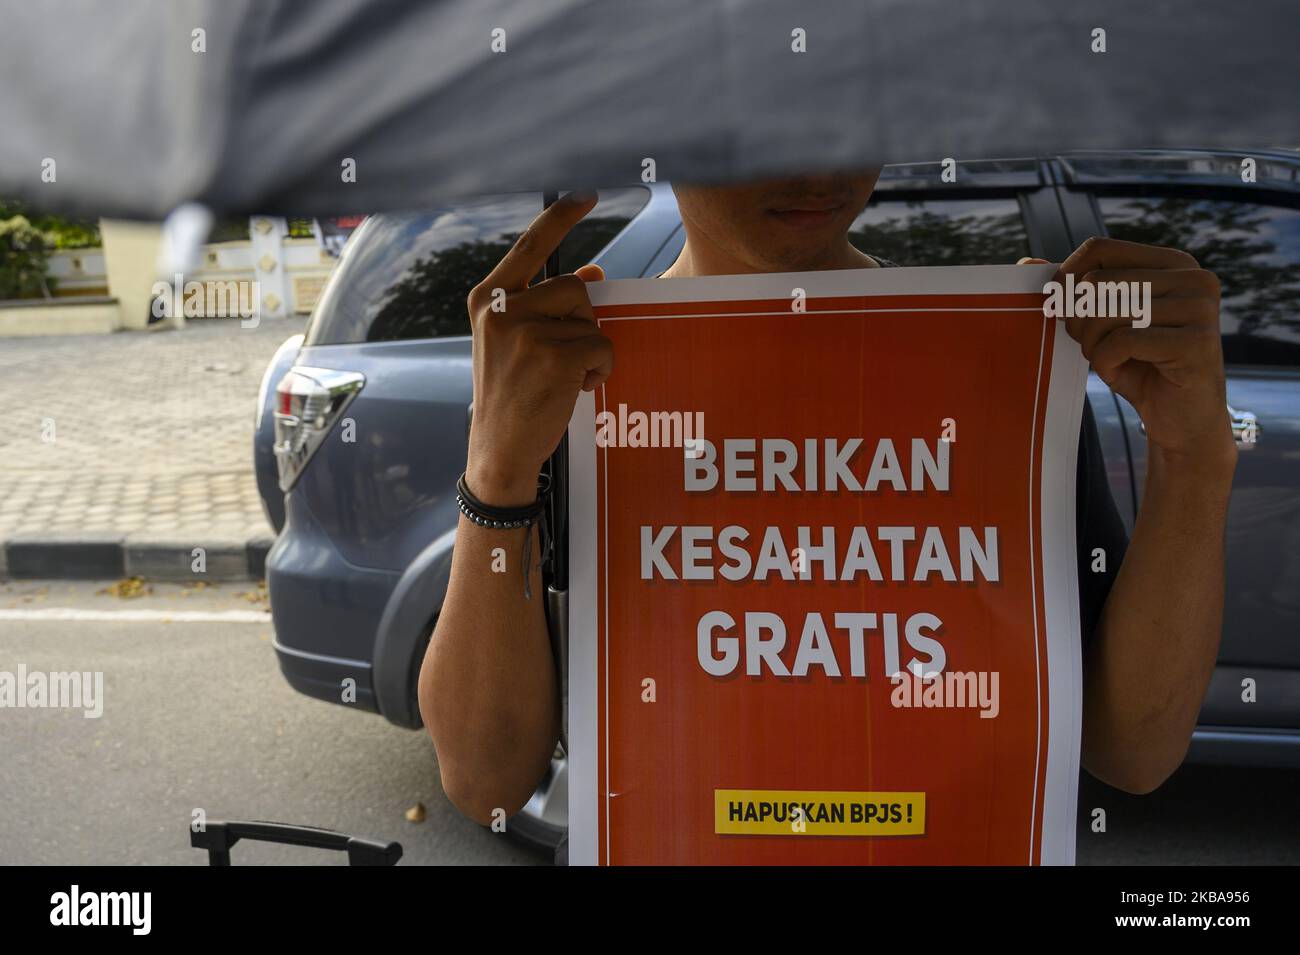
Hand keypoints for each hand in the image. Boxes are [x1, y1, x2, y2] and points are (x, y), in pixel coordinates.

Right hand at [465, 191, 611, 505]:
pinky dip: (599, 370)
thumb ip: (545, 304)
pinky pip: (602, 346)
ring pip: (591, 319)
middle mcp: (500, 308)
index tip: (588, 190)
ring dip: (591, 349)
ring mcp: (525, 331)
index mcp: (486, 298)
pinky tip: (572, 391)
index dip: (561, 215)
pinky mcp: (553, 355)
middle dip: (581, 323)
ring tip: (563, 378)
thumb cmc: (513, 395)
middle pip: (574, 288)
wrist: (499, 450)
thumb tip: (592, 272)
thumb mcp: (516, 342)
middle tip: (558, 361)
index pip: (531, 244)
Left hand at [1021, 239, 1235, 472]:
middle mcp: (1194, 278)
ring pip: (1107, 311)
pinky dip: (1105, 362)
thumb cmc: (1139, 366)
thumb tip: (1025, 264)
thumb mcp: (1104, 323)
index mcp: (1174, 263)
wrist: (1179, 420)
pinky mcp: (1197, 343)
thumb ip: (1074, 290)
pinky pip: (1122, 341)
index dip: (1067, 279)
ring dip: (1092, 343)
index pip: (1099, 250)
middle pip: (1098, 283)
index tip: (1061, 310)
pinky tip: (1118, 371)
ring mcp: (1200, 309)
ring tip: (1107, 358)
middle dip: (1079, 320)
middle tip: (1089, 345)